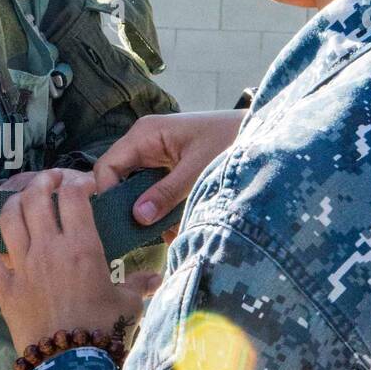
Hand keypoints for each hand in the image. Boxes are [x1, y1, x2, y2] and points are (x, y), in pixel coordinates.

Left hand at [0, 168, 160, 354]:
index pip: (74, 197)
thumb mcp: (128, 304)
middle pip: (37, 198)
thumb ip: (138, 284)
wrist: (69, 365)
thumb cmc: (102, 332)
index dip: (78, 182)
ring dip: (14, 201)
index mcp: (81, 247)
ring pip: (9, 218)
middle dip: (44, 181)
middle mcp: (48, 249)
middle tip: (52, 179)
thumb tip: (156, 277)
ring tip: (22, 196)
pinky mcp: (4, 288)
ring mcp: (23, 267)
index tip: (85, 184)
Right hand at [93, 111, 244, 231]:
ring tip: (164, 233)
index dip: (107, 195)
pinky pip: (154, 192)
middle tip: (138, 236)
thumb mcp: (198, 168)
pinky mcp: (168, 169)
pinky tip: (175, 226)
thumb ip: (168, 192)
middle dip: (128, 209)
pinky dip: (162, 210)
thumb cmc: (230, 138)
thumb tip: (138, 217)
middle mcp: (144, 144)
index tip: (119, 224)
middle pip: (118, 181)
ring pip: (136, 191)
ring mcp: (155, 156)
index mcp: (145, 134)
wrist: (263, 132)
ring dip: (148, 213)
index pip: (107, 166)